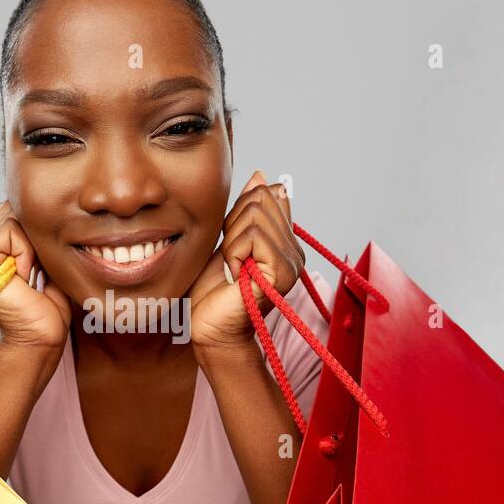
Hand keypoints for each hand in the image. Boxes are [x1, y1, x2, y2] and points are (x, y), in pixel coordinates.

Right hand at [0, 200, 69, 351]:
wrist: (39, 342)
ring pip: (11, 218)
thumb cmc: (47, 311)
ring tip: (29, 275)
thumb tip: (41, 210)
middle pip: (11, 210)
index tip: (40, 265)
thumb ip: (35, 238)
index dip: (34, 232)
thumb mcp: (44, 264)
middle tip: (36, 271)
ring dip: (31, 246)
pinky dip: (26, 253)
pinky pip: (10, 232)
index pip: (12, 213)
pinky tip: (23, 278)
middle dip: (33, 235)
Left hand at [188, 170, 304, 350]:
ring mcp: (292, 262)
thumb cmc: (213, 291)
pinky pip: (253, 236)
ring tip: (233, 268)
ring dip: (232, 241)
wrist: (209, 327)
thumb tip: (261, 175)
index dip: (240, 211)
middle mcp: (294, 250)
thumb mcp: (227, 239)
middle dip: (234, 223)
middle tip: (231, 257)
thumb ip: (244, 212)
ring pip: (256, 215)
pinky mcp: (283, 272)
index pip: (270, 194)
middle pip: (261, 199)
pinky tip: (235, 276)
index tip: (232, 241)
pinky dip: (234, 253)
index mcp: (284, 241)